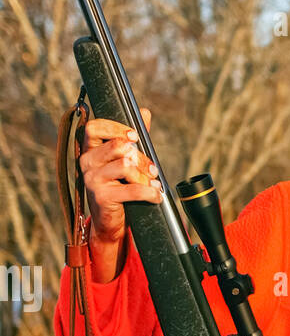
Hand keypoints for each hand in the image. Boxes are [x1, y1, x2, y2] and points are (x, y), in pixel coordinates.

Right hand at [79, 106, 161, 242]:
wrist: (110, 222)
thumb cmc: (118, 188)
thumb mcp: (124, 161)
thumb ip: (133, 138)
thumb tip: (145, 113)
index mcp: (89, 150)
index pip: (94, 128)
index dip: (115, 128)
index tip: (135, 136)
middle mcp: (86, 162)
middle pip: (117, 146)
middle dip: (140, 157)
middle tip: (152, 169)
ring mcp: (91, 180)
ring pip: (125, 166)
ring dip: (146, 176)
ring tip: (155, 183)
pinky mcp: (101, 197)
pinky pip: (131, 189)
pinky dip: (149, 192)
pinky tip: (156, 196)